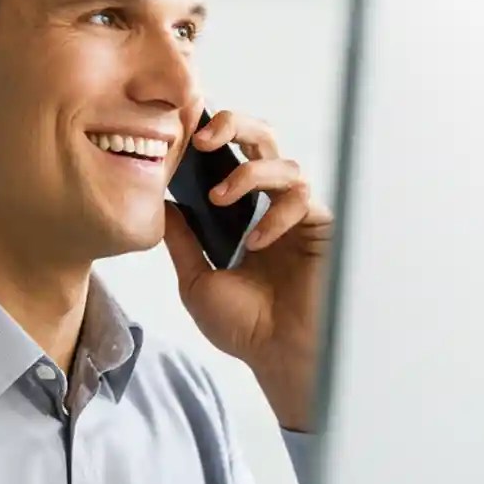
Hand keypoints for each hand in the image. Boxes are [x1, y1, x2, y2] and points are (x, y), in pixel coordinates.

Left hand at [162, 110, 332, 431]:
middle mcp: (273, 206)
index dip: (211, 137)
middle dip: (234, 124)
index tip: (182, 133)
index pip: (230, 157)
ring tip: (220, 198)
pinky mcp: (323, 227)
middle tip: (203, 136)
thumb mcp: (196, 279)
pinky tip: (257, 241)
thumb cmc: (247, 328)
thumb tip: (161, 203)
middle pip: (263, 139)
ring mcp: (300, 215)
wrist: (278, 359)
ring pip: (284, 162)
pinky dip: (275, 214)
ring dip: (249, 173)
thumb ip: (182, 241)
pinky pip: (302, 198)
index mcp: (244, 213)